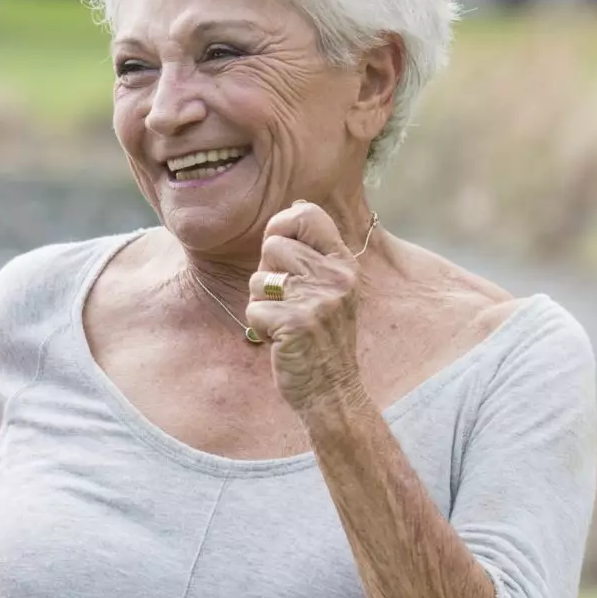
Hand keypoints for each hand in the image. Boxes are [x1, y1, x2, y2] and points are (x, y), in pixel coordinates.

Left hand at [243, 201, 369, 414]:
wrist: (333, 390)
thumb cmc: (323, 337)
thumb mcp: (331, 288)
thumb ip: (314, 252)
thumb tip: (296, 207)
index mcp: (343, 264)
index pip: (307, 215)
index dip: (281, 225)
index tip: (276, 249)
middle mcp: (335, 277)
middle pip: (272, 245)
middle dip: (267, 274)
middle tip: (286, 301)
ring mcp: (318, 300)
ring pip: (259, 278)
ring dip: (261, 302)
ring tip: (285, 322)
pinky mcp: (296, 323)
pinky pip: (253, 309)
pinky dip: (258, 327)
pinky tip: (279, 340)